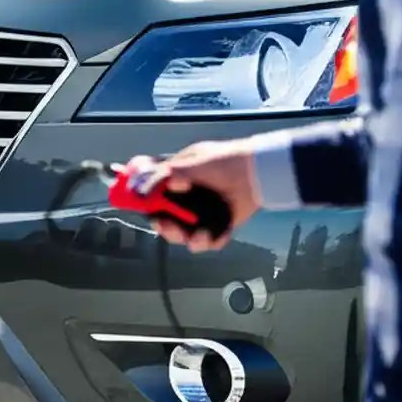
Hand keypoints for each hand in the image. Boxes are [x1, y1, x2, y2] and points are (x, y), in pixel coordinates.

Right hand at [127, 139, 260, 252]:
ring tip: (197, 237)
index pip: (155, 196)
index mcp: (177, 180)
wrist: (258, 172)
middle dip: (166, 228)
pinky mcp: (220, 225)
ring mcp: (204, 213)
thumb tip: (144, 187)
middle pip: (168, 220)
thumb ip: (167, 175)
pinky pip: (210, 240)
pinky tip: (213, 237)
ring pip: (187, 234)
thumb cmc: (224, 160)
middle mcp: (189, 199)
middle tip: (168, 227)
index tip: (146, 211)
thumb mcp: (192, 162)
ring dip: (188, 238)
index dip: (147, 205)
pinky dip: (211, 241)